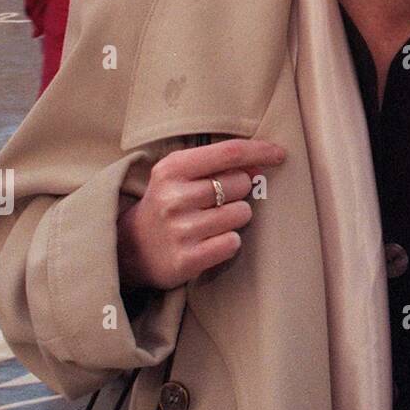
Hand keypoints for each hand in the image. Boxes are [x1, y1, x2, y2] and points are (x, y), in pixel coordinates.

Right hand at [117, 139, 285, 291]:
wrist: (129, 250)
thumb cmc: (168, 204)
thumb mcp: (182, 175)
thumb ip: (219, 165)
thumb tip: (262, 162)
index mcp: (172, 169)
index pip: (229, 152)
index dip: (260, 151)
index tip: (280, 154)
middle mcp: (173, 197)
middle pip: (240, 183)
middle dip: (239, 191)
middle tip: (216, 201)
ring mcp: (179, 230)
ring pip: (241, 214)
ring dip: (235, 218)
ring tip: (211, 222)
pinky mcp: (186, 259)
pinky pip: (233, 242)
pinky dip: (228, 242)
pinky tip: (210, 242)